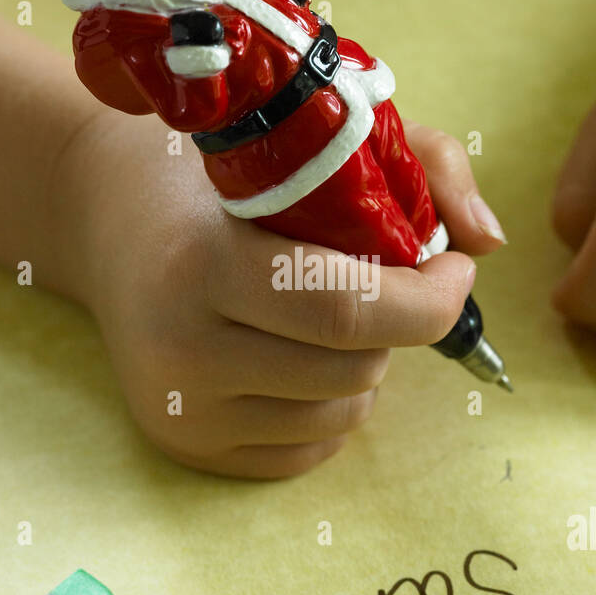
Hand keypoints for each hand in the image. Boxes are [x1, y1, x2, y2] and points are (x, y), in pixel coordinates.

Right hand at [56, 115, 503, 477]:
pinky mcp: (184, 448)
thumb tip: (491, 244)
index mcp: (202, 265)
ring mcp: (179, 411)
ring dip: (364, 365)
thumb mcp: (314, 142)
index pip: (347, 312)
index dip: (428, 300)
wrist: (104, 216)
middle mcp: (181, 352)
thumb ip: (423, 168)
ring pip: (342, 416)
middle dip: (398, 327)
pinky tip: (297, 353)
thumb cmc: (216, 174)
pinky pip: (309, 452)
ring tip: (325, 312)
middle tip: (384, 281)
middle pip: (355, 368)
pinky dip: (330, 405)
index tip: (454, 270)